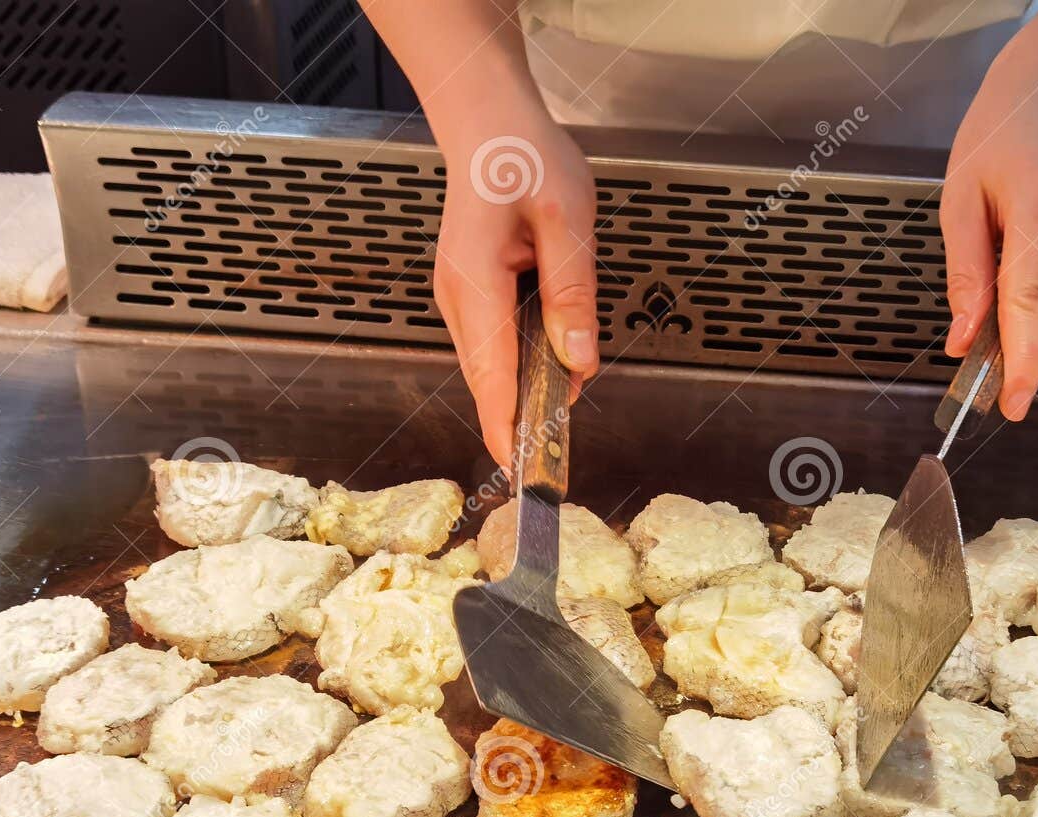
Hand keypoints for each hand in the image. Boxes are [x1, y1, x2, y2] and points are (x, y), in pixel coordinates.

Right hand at [435, 114, 598, 464]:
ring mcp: (459, 301)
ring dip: (529, 388)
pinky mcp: (469, 298)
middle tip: (564, 446)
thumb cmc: (524, 156)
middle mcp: (458, 300)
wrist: (487, 122)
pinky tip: (554, 356)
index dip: (508, 429)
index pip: (491, 376)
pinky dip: (523, 363)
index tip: (524, 472)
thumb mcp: (568, 218)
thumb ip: (574, 293)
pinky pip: (495, 346)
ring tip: (567, 395)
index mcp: (476, 283)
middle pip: (489, 382)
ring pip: (493, 367)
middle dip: (525, 417)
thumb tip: (580, 361)